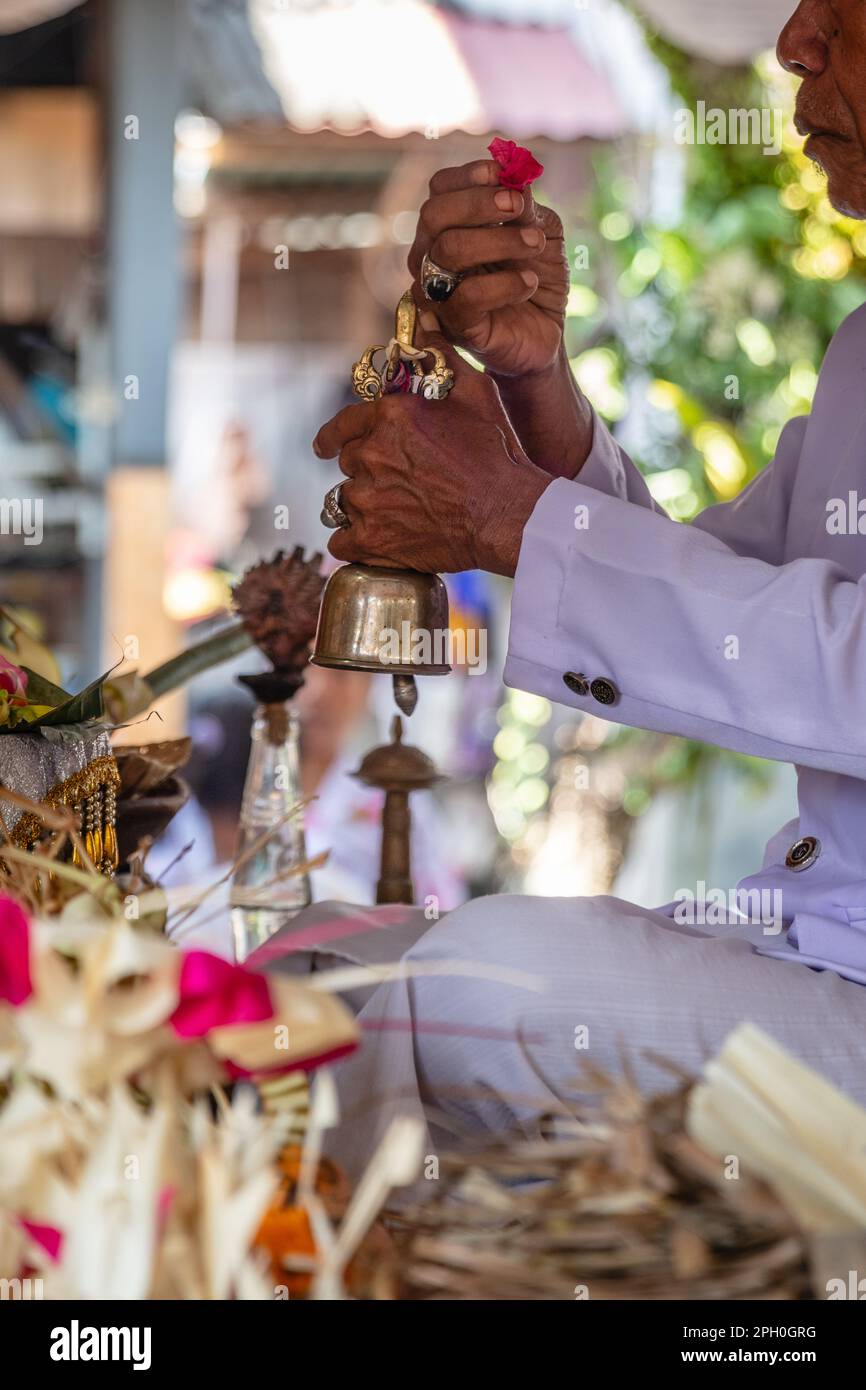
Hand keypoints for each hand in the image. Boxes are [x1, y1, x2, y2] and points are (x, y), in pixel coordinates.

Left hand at [312, 337, 550, 577]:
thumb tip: (422, 323)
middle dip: (366, 472)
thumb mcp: (476, 392)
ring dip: (363, 507)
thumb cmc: (497, 454)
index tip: (323, 448)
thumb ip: (439, 358)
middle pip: (348, 464)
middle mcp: (371, 455)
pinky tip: (377, 543)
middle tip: (396, 484)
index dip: (331, 438)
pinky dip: (356, 543)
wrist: (509, 515)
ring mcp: (368, 500)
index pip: (341, 426)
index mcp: (389, 416)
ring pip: (344, 503)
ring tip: (394, 514)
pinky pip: (342, 543)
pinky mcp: (371, 540)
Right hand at [408, 160, 567, 378]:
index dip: (469, 176)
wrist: (547, 332)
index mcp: (449, 226)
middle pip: (434, 214)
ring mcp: (437, 292)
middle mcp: (432, 255)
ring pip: (448, 251)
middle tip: (518, 207)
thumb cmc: (538, 276)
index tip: (504, 175)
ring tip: (534, 245)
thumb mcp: (541, 231)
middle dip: (479, 203)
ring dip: (500, 241)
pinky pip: (466, 297)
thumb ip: (525, 205)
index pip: (440, 188)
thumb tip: (513, 174)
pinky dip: (505, 285)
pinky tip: (529, 284)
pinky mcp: (454, 326)